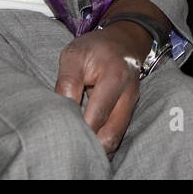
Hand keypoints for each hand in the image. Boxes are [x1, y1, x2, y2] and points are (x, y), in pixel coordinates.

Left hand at [54, 22, 147, 155]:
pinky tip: (88, 147)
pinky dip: (103, 143)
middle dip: (89, 147)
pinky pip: (117, 134)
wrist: (124, 40)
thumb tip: (60, 114)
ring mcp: (132, 105)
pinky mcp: (130, 111)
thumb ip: (66, 83)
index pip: (96, 116)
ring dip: (97, 149)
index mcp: (114, 78)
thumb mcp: (74, 56)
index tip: (60, 138)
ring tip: (75, 153)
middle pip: (110, 135)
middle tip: (66, 153)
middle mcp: (128, 95)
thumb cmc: (95, 48)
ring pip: (116, 139)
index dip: (78, 131)